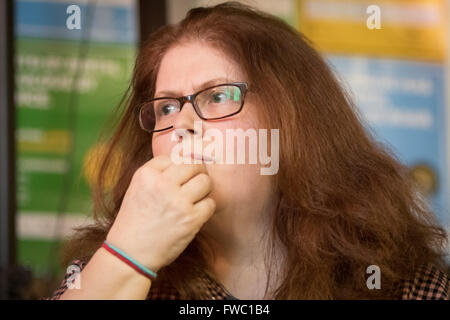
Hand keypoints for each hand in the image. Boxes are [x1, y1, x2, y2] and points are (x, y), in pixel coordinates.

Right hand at [106, 155, 215, 272]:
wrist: (130, 253)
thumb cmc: (135, 221)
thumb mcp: (137, 188)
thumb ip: (158, 174)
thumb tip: (186, 159)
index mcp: (146, 174)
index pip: (174, 156)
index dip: (180, 165)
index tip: (181, 175)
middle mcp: (162, 184)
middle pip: (193, 165)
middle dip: (197, 172)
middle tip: (195, 181)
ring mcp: (178, 202)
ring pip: (205, 181)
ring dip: (204, 188)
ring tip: (195, 197)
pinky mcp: (191, 219)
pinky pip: (210, 203)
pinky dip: (206, 207)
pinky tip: (196, 212)